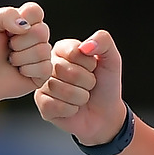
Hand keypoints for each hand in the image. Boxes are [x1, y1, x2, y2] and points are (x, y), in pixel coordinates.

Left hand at [0, 2, 50, 103]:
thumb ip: (7, 14)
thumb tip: (26, 26)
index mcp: (25, 21)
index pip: (36, 11)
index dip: (23, 20)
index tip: (7, 29)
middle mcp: (35, 37)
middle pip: (42, 31)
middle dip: (19, 41)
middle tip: (8, 47)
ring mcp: (40, 55)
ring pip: (43, 50)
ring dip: (21, 57)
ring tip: (11, 60)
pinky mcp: (42, 74)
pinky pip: (45, 68)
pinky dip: (28, 70)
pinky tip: (19, 71)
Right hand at [35, 30, 126, 145]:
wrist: (106, 114)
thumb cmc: (105, 84)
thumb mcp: (111, 59)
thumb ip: (104, 41)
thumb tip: (86, 45)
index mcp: (62, 49)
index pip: (74, 51)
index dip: (89, 64)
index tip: (93, 68)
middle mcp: (49, 65)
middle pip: (66, 71)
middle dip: (87, 82)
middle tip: (88, 85)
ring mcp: (43, 85)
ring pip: (62, 90)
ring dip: (80, 97)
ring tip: (82, 96)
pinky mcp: (42, 105)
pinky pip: (55, 106)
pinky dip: (71, 110)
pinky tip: (73, 108)